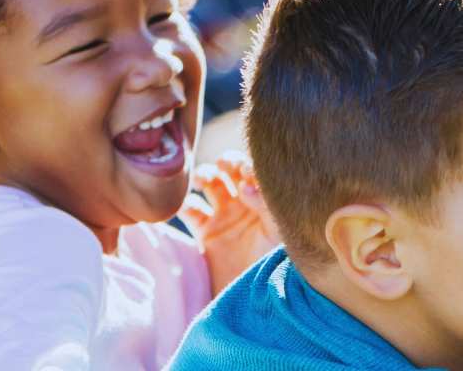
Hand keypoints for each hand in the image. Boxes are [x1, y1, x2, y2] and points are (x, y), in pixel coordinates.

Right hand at [179, 150, 280, 295]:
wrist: (255, 300)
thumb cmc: (275, 265)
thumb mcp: (279, 234)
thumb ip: (266, 206)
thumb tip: (245, 184)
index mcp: (267, 199)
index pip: (257, 171)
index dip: (249, 165)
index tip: (246, 172)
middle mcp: (245, 202)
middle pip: (231, 169)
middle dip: (226, 162)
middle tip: (224, 166)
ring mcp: (224, 215)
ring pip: (209, 182)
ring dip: (203, 175)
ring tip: (203, 180)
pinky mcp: (206, 231)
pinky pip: (190, 210)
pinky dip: (183, 203)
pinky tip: (185, 204)